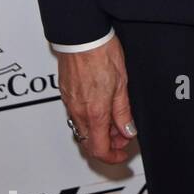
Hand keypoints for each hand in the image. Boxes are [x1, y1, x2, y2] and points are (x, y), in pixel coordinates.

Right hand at [56, 35, 136, 163]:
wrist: (82, 37)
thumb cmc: (102, 53)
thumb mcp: (122, 83)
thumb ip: (123, 111)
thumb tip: (128, 131)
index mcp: (95, 112)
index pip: (99, 149)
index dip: (112, 157)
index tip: (123, 153)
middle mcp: (79, 111)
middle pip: (90, 142)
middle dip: (108, 144)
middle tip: (124, 134)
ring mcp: (70, 103)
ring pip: (83, 129)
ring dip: (99, 131)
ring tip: (116, 118)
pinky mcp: (66, 94)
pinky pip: (76, 115)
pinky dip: (90, 119)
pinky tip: (102, 107)